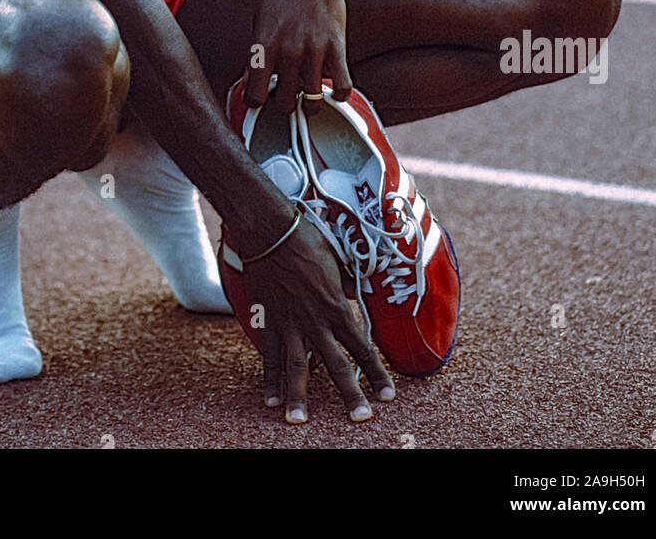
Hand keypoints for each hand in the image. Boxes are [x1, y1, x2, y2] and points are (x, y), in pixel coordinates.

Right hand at [242, 215, 393, 422]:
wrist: (271, 232)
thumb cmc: (307, 242)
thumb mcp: (337, 262)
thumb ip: (347, 285)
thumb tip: (357, 294)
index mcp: (337, 308)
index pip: (362, 348)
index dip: (377, 373)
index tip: (388, 395)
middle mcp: (316, 322)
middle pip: (336, 366)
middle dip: (350, 395)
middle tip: (361, 420)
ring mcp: (290, 325)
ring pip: (298, 368)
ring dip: (299, 397)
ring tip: (299, 422)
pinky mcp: (268, 321)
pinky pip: (269, 356)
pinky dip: (269, 380)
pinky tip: (271, 401)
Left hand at [245, 0, 350, 114]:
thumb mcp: (259, 16)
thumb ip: (259, 49)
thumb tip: (255, 77)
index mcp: (264, 44)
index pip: (254, 95)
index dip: (254, 102)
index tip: (257, 99)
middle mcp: (289, 51)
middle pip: (285, 103)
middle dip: (282, 103)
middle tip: (283, 94)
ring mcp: (315, 50)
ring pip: (312, 99)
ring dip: (308, 102)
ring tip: (306, 95)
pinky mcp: (337, 45)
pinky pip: (343, 85)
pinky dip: (339, 95)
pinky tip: (332, 90)